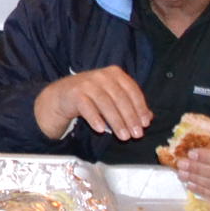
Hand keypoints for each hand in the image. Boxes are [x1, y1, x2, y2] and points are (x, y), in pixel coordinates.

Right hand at [31, 67, 152, 141]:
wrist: (62, 96)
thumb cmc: (92, 98)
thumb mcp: (112, 99)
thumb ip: (130, 106)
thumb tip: (147, 118)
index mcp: (115, 74)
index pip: (132, 90)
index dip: (140, 107)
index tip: (145, 124)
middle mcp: (102, 75)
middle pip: (120, 98)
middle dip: (130, 118)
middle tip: (136, 134)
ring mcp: (87, 83)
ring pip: (105, 103)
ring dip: (116, 121)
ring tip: (123, 136)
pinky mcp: (74, 93)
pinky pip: (87, 107)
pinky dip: (95, 118)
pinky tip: (102, 130)